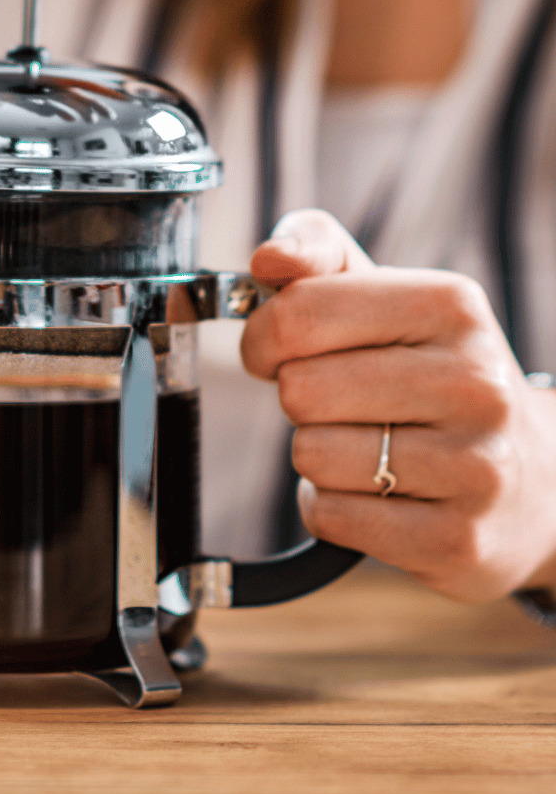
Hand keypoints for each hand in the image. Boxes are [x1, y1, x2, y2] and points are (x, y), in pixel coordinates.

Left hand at [240, 209, 555, 601]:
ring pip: (312, 457)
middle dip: (299, 401)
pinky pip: (332, 517)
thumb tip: (269, 258)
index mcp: (451, 306)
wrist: (532, 481)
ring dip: (317, 458)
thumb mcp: (384, 296)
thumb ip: (317, 254)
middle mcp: (475, 382)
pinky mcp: (461, 539)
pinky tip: (377, 494)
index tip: (280, 350)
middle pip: (300, 390)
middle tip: (342, 406)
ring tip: (369, 450)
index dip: (264, 338)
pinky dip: (332, 508)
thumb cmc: (429, 375)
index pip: (300, 314)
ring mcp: (476, 465)